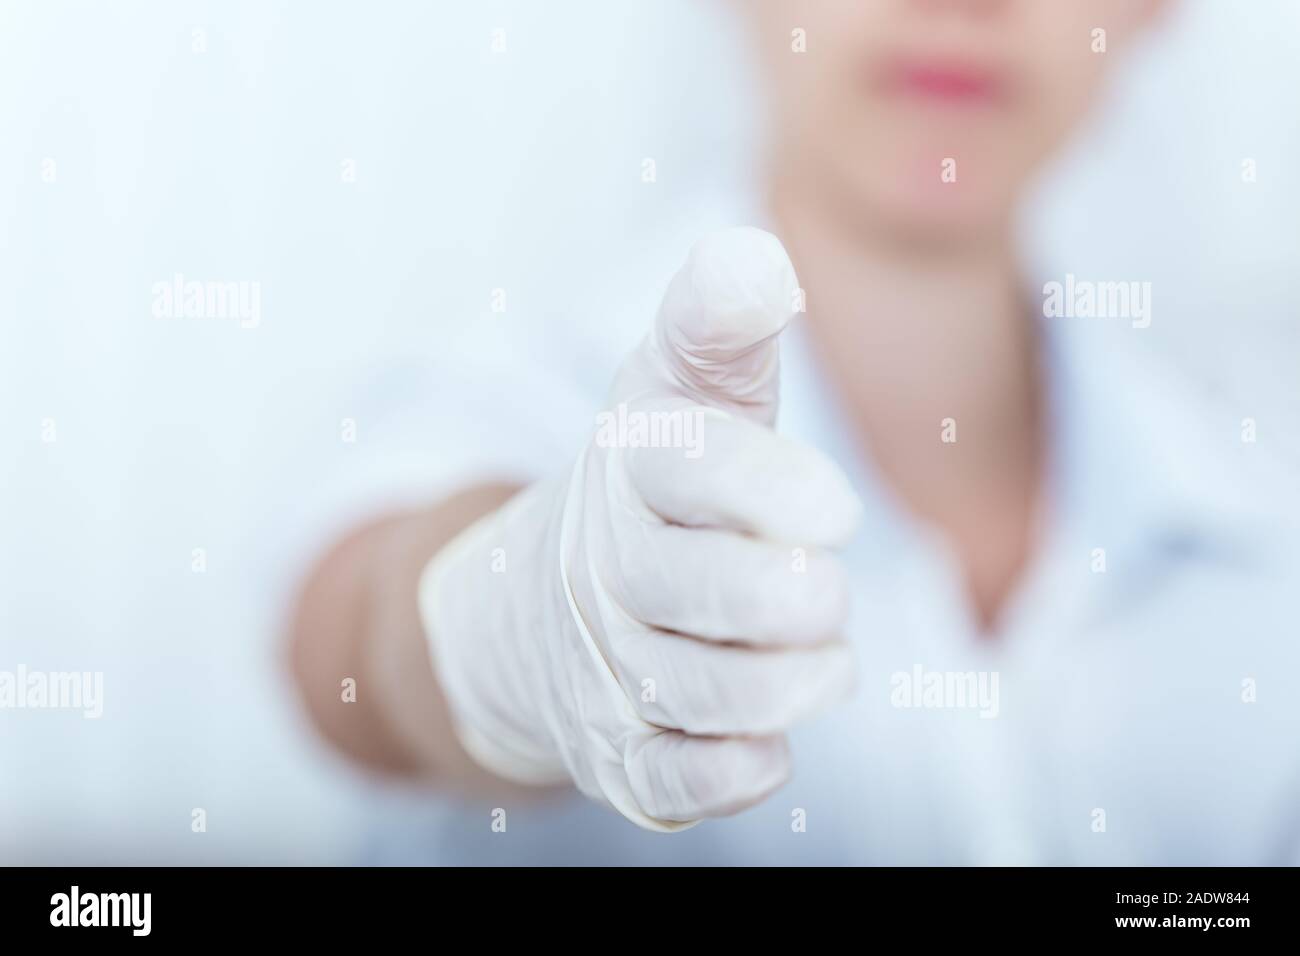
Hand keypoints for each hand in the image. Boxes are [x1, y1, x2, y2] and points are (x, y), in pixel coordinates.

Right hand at [420, 227, 861, 829]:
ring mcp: (610, 666)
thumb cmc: (656, 490)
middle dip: (769, 599)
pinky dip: (725, 773)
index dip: (756, 486)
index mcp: (633, 467)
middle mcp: (610, 569)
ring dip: (775, 684)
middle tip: (826, 591)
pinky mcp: (624, 751)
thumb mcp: (680, 394)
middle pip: (676, 589)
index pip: (681, 464)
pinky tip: (768, 747)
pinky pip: (668, 781)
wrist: (548, 604)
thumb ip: (721, 328)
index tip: (833, 510)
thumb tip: (753, 258)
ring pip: (689, 691)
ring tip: (829, 659)